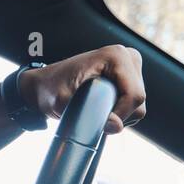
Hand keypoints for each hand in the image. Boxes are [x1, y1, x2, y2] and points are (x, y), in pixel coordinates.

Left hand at [21, 45, 145, 134]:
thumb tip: (116, 126)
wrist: (44, 85)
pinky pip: (134, 105)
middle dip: (118, 115)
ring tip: (94, 109)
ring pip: (138, 105)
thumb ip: (91, 115)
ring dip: (118, 115)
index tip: (100, 124)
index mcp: (116, 56)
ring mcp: (131, 66)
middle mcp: (128, 57)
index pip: (134, 96)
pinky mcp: (131, 78)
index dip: (120, 116)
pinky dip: (119, 112)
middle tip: (94, 116)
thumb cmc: (50, 90)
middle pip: (138, 101)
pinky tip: (101, 108)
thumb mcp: (62, 103)